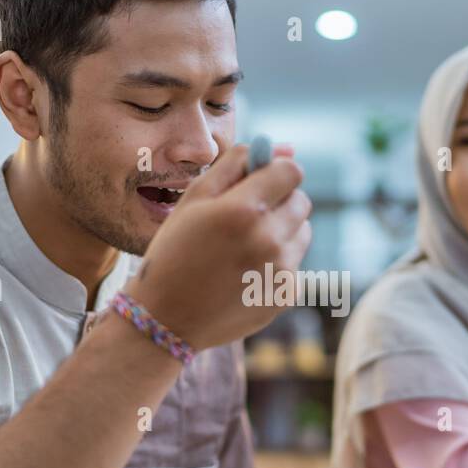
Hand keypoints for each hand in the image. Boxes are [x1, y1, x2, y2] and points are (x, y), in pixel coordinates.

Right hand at [123, 143, 311, 349]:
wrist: (165, 320)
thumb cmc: (173, 252)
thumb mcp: (193, 200)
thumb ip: (236, 165)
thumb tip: (282, 147)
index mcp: (244, 210)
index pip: (292, 172)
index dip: (278, 172)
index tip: (264, 180)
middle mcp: (269, 239)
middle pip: (301, 201)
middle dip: (281, 201)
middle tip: (249, 215)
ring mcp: (281, 271)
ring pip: (302, 233)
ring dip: (282, 232)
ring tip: (244, 247)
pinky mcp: (285, 295)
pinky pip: (294, 265)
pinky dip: (276, 264)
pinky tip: (244, 274)